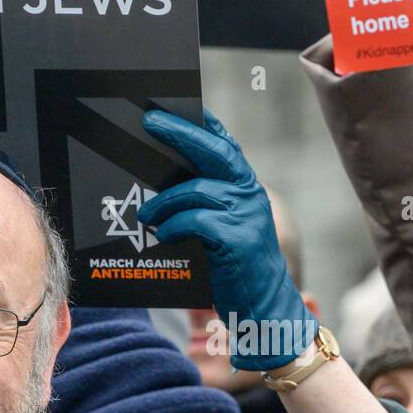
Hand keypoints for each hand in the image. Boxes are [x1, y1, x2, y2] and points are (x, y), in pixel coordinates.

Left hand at [138, 111, 315, 370]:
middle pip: (213, 151)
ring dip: (164, 202)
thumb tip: (161, 182)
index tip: (176, 105)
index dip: (202, 122)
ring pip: (196, 190)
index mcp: (245, 188)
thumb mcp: (225, 227)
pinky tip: (163, 236)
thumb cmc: (236, 267)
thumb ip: (205, 202)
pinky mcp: (236, 241)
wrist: (265, 307)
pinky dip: (173, 227)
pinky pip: (195, 221)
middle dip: (179, 133)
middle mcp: (249, 195)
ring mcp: (245, 216)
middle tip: (150, 121)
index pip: (225, 144)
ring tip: (146, 216)